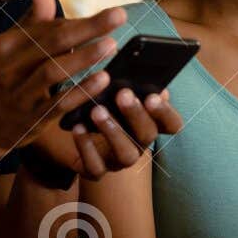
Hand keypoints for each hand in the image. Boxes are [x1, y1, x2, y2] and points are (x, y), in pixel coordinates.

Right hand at [0, 0, 122, 158]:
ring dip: (85, 57)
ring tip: (112, 45)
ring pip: (53, 71)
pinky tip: (102, 79)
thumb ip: (27, 23)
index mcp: (3, 47)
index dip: (78, 22)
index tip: (106, 17)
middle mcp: (8, 68)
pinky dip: (81, 91)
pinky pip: (58, 103)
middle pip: (52, 41)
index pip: (45, 28)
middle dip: (88, 27)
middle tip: (119, 15)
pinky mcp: (30, 119)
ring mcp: (19, 94)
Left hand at [67, 89, 183, 180]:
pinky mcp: (96, 170)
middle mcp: (139, 144)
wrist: (65, 133)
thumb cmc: (97, 102)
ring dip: (113, 131)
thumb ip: (127, 82)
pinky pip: (96, 167)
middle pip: (148, 135)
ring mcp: (119, 160)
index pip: (171, 123)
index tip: (153, 96)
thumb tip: (134, 67)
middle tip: (123, 94)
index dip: (165, 112)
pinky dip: (86, 147)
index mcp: (149, 122)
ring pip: (126, 154)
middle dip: (136, 114)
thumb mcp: (111, 89)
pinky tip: (78, 127)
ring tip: (97, 110)